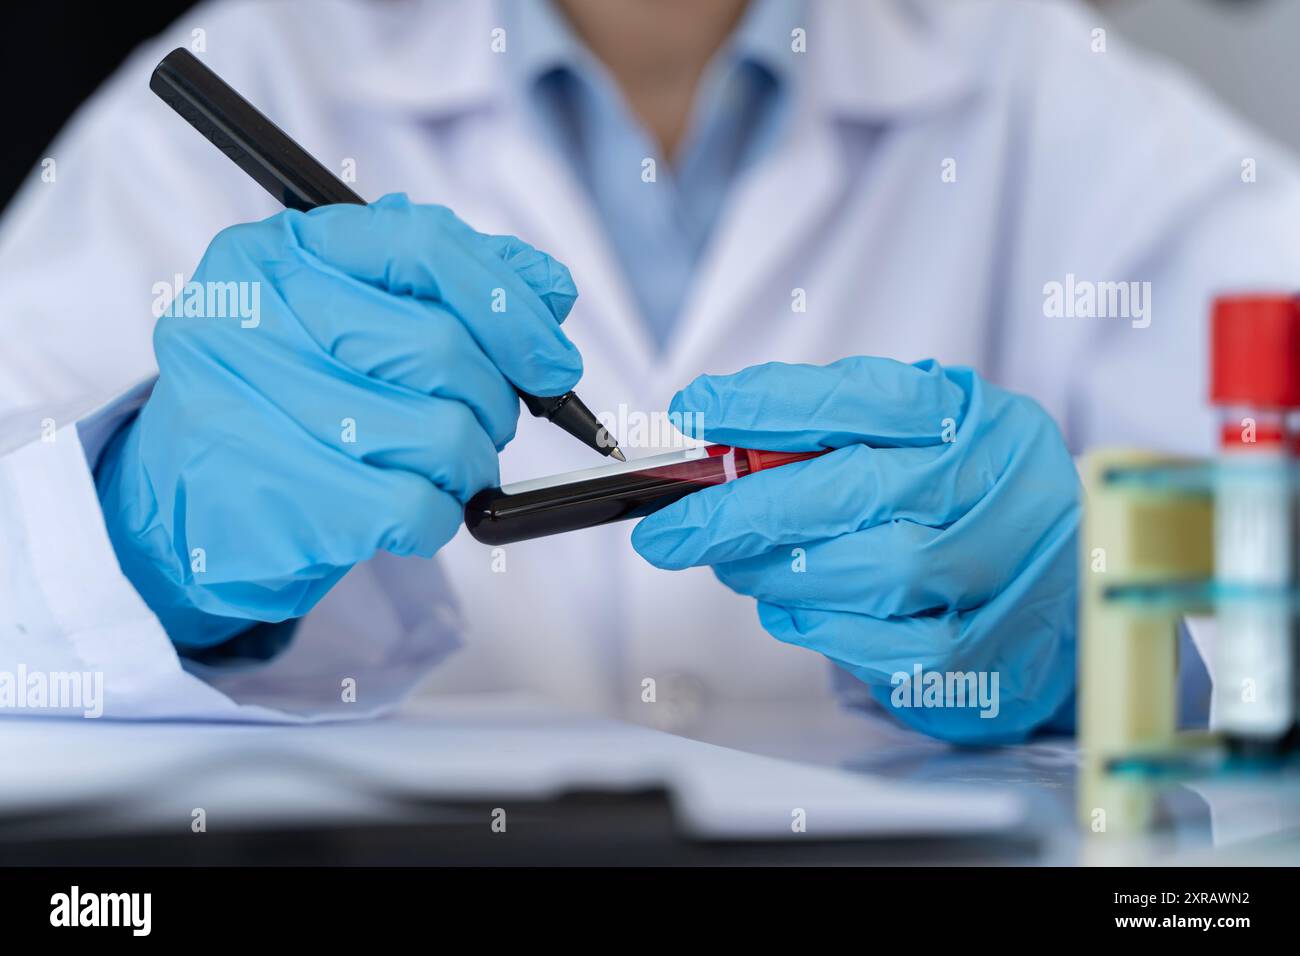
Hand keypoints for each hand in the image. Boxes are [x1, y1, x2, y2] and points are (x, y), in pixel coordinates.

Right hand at [96, 193, 582, 646]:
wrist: (188, 506)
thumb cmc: (291, 401)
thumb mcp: (353, 319)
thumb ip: (448, 286)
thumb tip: (550, 287)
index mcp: (276, 251)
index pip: (424, 241)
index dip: (509, 304)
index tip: (553, 360)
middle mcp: (250, 313)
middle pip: (440, 347)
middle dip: (494, 400)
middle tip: (486, 423)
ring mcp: (253, 405)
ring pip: (441, 433)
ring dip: (471, 464)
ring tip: (442, 467)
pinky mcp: (273, 494)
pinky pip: (417, 505)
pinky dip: (440, 516)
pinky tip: (413, 509)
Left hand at [631, 357, 1079, 743]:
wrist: (1075, 586)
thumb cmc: (966, 506)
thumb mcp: (916, 443)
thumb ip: (829, 439)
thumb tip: (715, 449)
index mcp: (977, 418)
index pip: (865, 398)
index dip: (770, 403)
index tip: (695, 411)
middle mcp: (1003, 487)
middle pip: (859, 490)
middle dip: (746, 510)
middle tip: (673, 528)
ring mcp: (1009, 572)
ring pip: (876, 571)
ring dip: (780, 572)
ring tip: (740, 565)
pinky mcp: (994, 653)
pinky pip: (891, 647)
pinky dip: (822, 627)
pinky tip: (797, 609)